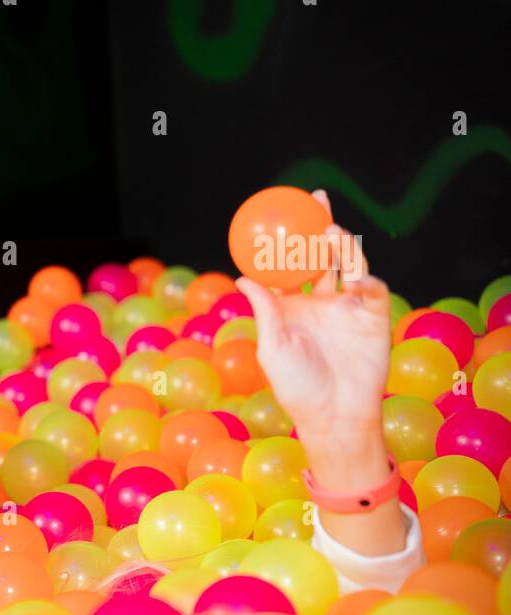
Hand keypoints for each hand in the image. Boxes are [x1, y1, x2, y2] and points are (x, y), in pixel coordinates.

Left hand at [236, 191, 407, 555]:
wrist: (335, 415)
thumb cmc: (296, 386)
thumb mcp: (273, 346)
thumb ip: (264, 309)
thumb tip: (243, 276)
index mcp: (290, 305)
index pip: (287, 264)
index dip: (284, 240)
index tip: (277, 214)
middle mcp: (319, 300)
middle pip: (321, 254)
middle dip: (319, 224)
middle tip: (316, 199)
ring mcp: (346, 306)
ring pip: (347, 264)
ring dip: (343, 245)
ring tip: (333, 232)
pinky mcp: (372, 316)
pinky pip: (371, 289)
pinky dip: (365, 280)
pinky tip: (355, 281)